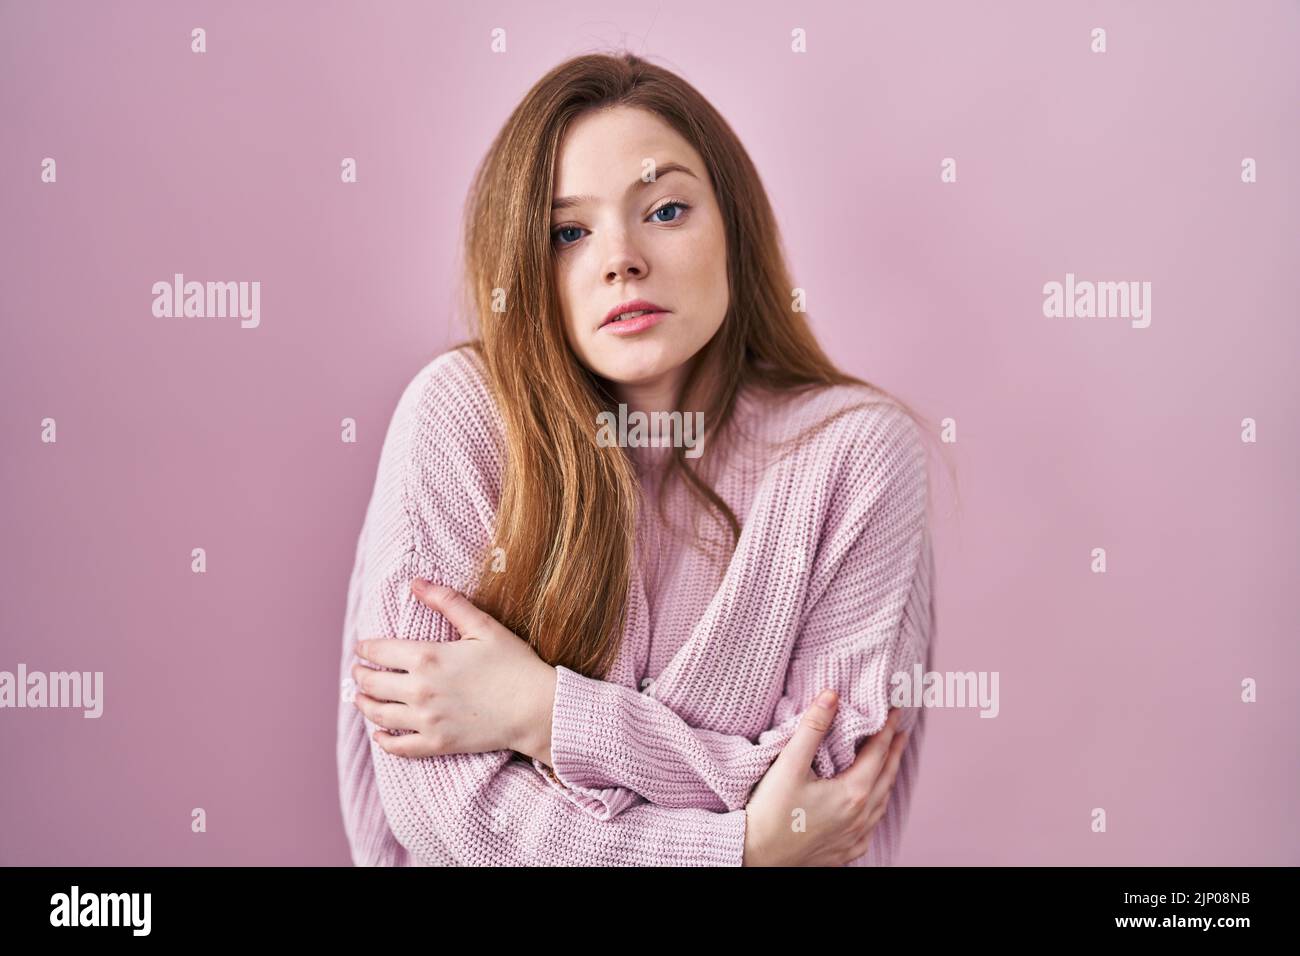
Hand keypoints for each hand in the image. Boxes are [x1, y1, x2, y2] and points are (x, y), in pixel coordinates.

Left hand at [351, 580, 556, 760]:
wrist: (536, 708)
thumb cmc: (513, 664)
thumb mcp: (483, 625)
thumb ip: (447, 601)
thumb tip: (416, 582)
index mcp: (427, 657)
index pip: (378, 651)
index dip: (364, 649)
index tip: (361, 648)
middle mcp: (419, 690)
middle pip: (371, 684)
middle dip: (360, 675)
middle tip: (358, 672)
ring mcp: (426, 720)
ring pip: (378, 714)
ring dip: (364, 705)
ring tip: (361, 699)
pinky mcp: (437, 744)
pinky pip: (397, 747)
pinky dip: (383, 740)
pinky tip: (379, 733)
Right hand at [741, 694, 907, 865]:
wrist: (755, 856)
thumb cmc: (770, 812)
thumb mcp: (789, 765)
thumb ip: (812, 728)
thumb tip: (831, 696)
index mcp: (853, 793)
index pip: (879, 752)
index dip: (888, 729)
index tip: (897, 711)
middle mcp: (861, 817)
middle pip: (887, 776)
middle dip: (895, 751)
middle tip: (901, 731)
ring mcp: (855, 837)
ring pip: (882, 803)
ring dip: (888, 778)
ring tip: (889, 761)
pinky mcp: (846, 851)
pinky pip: (871, 825)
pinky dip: (877, 806)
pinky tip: (871, 803)